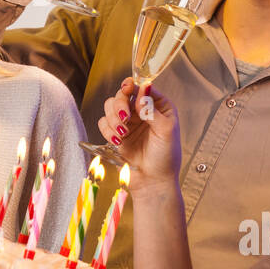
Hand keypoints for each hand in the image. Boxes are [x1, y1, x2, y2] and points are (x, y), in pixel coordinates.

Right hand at [98, 78, 181, 198]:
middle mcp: (141, 111)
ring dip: (113, 118)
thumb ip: (153, 111)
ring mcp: (127, 122)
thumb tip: (143, 92)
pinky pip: (103, 123)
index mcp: (158, 106)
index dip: (133, 86)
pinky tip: (117, 140)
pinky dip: (107, 130)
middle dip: (120, 104)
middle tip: (124, 116)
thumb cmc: (166, 158)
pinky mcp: (115, 133)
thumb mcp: (166, 131)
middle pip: (122, 94)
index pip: (142, 88)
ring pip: (110, 106)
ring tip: (123, 133)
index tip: (127, 88)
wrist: (153, 182)